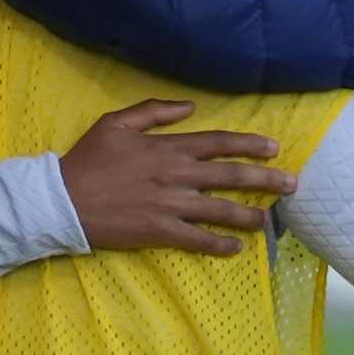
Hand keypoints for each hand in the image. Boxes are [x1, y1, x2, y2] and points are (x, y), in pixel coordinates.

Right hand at [60, 99, 292, 255]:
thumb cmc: (87, 159)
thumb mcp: (116, 122)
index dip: (249, 145)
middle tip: (291, 185)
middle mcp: (175, 176)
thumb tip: (190, 106)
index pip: (217, 143)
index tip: (274, 148)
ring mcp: (169, 206)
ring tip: (269, 218)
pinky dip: (218, 244)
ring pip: (219, 210)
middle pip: (229, 176)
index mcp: (166, 148)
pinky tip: (236, 248)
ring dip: (248, 214)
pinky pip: (196, 240)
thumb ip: (154, 112)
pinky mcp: (159, 232)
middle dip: (264, 179)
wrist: (62, 200)